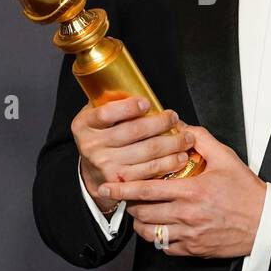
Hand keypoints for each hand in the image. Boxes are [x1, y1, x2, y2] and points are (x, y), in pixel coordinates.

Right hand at [71, 97, 194, 214]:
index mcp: (84, 124)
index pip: (106, 113)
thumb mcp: (96, 117)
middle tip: (174, 117)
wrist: (93, 172)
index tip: (147, 102)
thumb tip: (139, 88)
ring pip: (147, 152)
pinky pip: (150, 170)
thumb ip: (111, 103)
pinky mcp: (120, 182)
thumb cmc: (101, 136)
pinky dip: (169, 163)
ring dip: (172, 143)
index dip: (128, 108)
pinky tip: (180, 156)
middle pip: (133, 132)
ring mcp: (105, 165)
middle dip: (159, 123)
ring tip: (186, 137)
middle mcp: (92, 145)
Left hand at [95, 124, 267, 258]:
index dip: (123, 188)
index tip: (108, 185)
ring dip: (141, 223)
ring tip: (142, 212)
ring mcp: (189, 235)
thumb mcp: (226, 158)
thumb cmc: (246, 192)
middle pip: (142, 212)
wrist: (266, 222)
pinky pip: (165, 248)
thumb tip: (180, 125)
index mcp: (191, 191)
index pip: (147, 190)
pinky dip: (158, 238)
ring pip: (150, 233)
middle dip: (129, 204)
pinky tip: (161, 227)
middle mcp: (187, 215)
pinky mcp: (194, 250)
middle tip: (126, 197)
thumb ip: (201, 138)